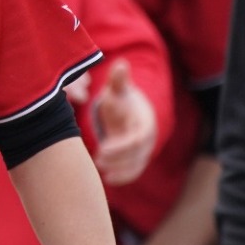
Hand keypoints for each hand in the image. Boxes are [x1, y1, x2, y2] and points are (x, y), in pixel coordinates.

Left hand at [91, 59, 155, 185]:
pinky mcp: (136, 159)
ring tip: (98, 166)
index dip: (120, 147)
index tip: (102, 149)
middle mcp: (147, 139)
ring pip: (135, 166)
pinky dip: (123, 178)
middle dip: (117, 160)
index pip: (136, 139)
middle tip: (97, 159)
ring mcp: (143, 151)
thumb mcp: (117, 89)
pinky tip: (107, 179)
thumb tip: (120, 65)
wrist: (128, 109)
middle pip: (136, 155)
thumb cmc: (120, 99)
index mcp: (144, 122)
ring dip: (119, 171)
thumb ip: (118, 80)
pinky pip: (133, 172)